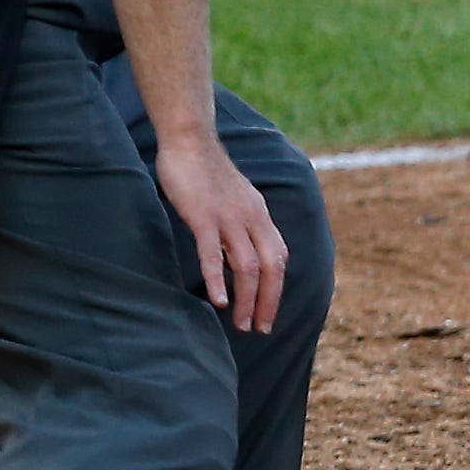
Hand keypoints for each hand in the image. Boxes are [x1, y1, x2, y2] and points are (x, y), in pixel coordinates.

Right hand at [152, 131, 287, 332]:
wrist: (190, 141)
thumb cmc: (207, 173)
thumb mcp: (235, 200)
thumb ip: (242, 224)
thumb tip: (240, 252)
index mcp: (260, 216)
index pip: (279, 259)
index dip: (277, 289)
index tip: (269, 314)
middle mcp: (252, 219)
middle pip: (270, 268)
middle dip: (268, 302)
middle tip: (260, 329)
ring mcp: (229, 218)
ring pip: (246, 266)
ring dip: (247, 298)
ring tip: (241, 323)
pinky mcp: (203, 216)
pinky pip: (213, 253)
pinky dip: (217, 279)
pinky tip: (218, 301)